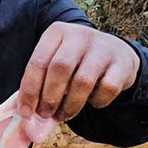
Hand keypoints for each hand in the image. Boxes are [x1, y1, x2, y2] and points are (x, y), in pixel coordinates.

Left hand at [18, 22, 139, 122]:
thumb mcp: (57, 61)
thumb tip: (27, 112)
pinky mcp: (121, 63)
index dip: (29, 90)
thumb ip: (42, 81)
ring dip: (70, 105)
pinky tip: (92, 101)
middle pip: (60, 68)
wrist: (116, 52)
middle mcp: (80, 35)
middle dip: (49, 97)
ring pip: (82, 81)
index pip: (38, 62)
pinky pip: (107, 88)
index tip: (25, 112)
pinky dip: (97, 101)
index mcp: (57, 32)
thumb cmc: (78, 62)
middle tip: (45, 114)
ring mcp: (103, 47)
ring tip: (64, 115)